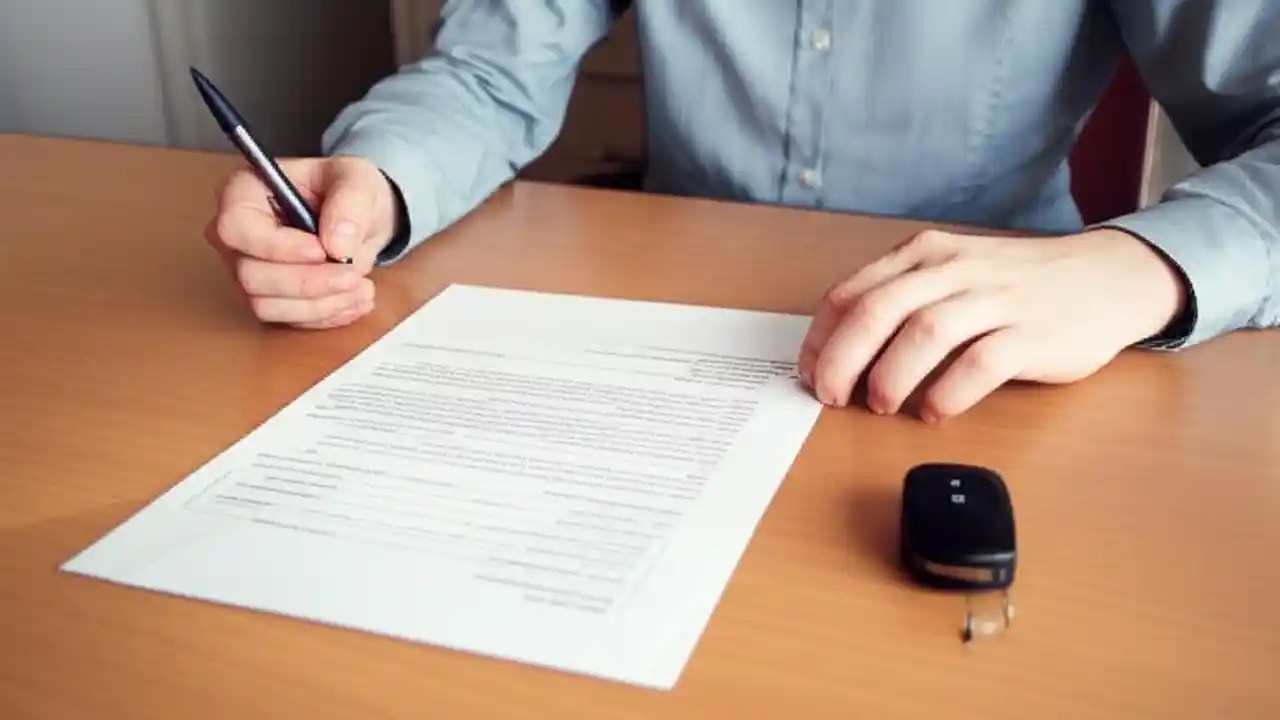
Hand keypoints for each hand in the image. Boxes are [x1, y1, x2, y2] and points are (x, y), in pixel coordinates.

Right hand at [205, 156, 398, 328]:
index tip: (323, 251)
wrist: (359, 218)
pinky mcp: (268, 298)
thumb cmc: (345, 189)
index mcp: (244, 192)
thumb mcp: (357, 180)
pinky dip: (326, 315)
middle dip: (307, 282)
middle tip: (353, 275)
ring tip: (362, 289)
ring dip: (319, 304)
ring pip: (267, 305)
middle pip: (251, 275)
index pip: (237, 227)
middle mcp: (237, 236)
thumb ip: (351, 202)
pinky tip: (356, 301)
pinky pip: (287, 320)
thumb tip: (338, 244)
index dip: (278, 247)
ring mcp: (248, 271)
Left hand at [797, 228, 1186, 420]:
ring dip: (891, 375)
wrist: (1109, 277)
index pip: (852, 293)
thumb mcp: (953, 275)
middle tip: (829, 396)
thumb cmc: (1018, 286)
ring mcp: (996, 299)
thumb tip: (841, 354)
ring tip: (880, 405)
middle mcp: (955, 270)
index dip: (822, 338)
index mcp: (925, 255)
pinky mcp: (1032, 333)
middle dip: (842, 359)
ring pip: (925, 332)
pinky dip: (947, 392)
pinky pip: (980, 363)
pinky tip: (934, 413)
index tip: (808, 372)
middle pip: (878, 311)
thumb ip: (902, 301)